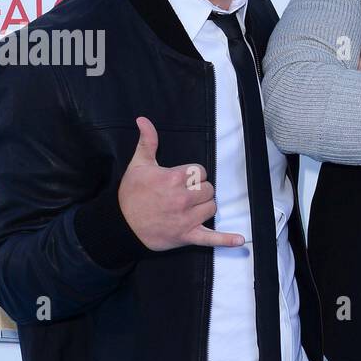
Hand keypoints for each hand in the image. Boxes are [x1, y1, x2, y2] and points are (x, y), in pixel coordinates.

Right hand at [117, 117, 244, 250]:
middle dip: (198, 190)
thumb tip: (143, 120)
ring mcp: (186, 218)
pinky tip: (239, 240)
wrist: (120, 224)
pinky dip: (225, 240)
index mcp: (173, 178)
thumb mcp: (138, 165)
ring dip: (204, 207)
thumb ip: (147, 142)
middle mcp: (183, 198)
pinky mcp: (187, 235)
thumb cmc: (130, 194)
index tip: (181, 180)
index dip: (193, 175)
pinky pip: (211, 238)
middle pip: (208, 189)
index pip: (201, 171)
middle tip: (182, 194)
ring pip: (212, 207)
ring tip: (188, 208)